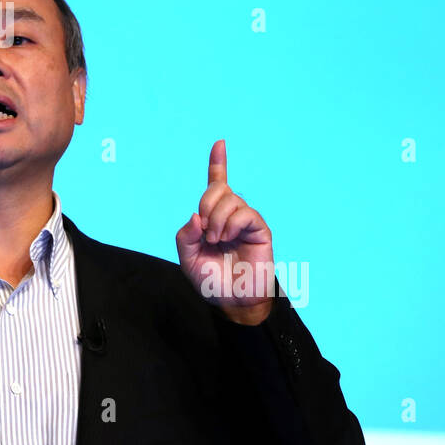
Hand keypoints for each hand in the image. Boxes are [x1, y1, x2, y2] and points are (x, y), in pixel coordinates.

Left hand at [174, 139, 274, 323]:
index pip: (217, 184)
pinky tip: (226, 237)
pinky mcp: (260, 231)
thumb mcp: (187, 257)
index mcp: (213, 217)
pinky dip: (231, 223)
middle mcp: (230, 215)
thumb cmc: (210, 280)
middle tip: (204, 230)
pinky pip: (246, 213)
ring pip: (231, 199)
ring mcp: (246, 222)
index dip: (218, 163)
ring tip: (215, 240)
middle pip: (218, 189)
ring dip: (217, 218)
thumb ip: (184, 235)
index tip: (220, 143)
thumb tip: (196, 215)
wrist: (230, 301)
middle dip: (206, 203)